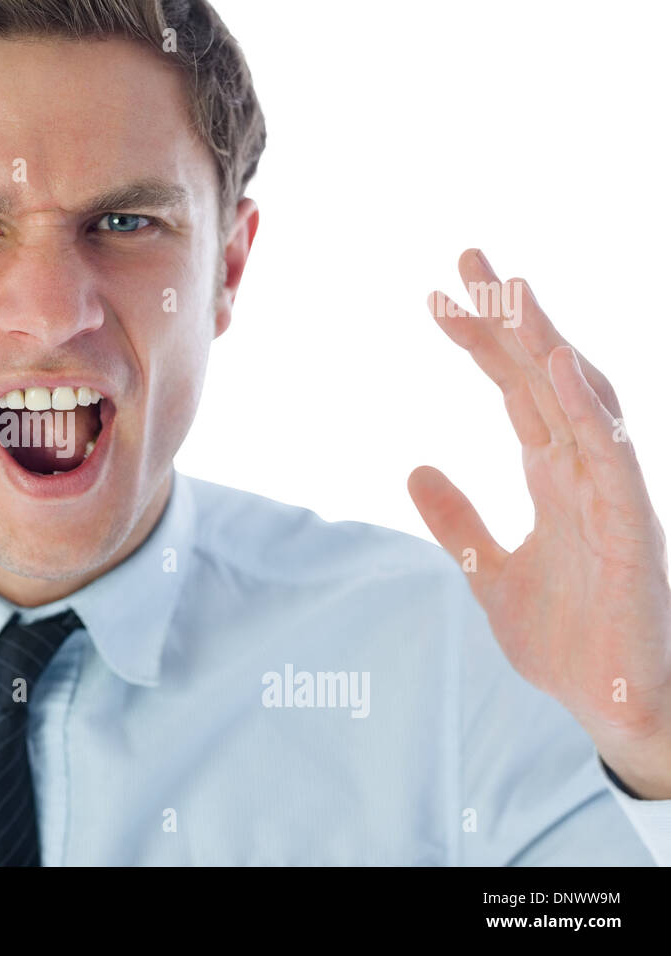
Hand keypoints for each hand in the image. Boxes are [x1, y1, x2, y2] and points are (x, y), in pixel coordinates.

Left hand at [408, 248, 670, 798]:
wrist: (616, 708)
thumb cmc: (566, 641)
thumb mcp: (487, 574)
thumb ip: (457, 522)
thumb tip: (414, 467)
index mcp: (553, 476)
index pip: (513, 390)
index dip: (481, 342)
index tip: (436, 299)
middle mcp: (585, 471)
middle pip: (544, 375)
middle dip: (511, 314)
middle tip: (468, 256)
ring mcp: (611, 494)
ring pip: (579, 399)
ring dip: (546, 341)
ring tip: (511, 287)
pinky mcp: (631, 528)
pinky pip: (610, 455)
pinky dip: (583, 407)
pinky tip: (553, 364)